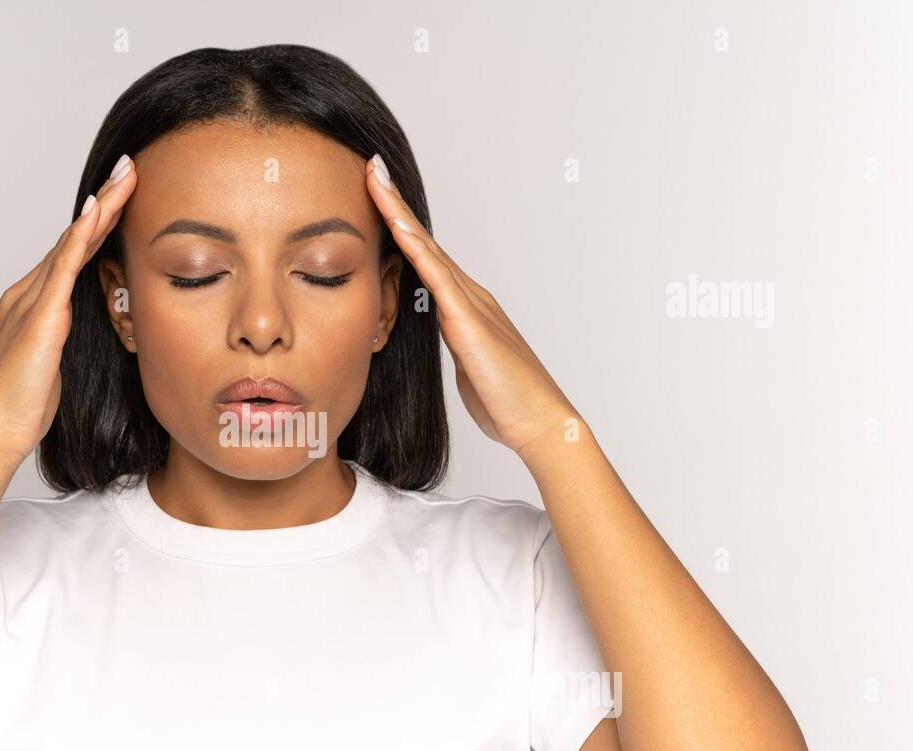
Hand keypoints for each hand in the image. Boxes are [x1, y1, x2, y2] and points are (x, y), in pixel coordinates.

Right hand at [0, 155, 137, 468]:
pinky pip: (63, 268)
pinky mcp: (39, 318)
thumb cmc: (19, 409)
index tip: (123, 196)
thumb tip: (85, 336)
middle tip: (130, 167)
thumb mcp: (54, 367)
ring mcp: (30, 302)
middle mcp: (27, 294)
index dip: (98, 224)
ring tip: (126, 176)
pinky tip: (98, 211)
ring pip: (71, 243)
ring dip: (100, 207)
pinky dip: (81, 236)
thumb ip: (67, 341)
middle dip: (104, 202)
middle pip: (73, 238)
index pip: (71, 255)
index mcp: (32, 306)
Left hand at [364, 155, 580, 460]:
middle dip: (395, 203)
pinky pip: (435, 276)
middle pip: (423, 241)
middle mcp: (469, 295)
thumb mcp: (469, 369)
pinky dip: (415, 247)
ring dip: (399, 212)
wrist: (541, 423)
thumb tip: (442, 342)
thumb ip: (455, 347)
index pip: (425, 257)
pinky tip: (395, 224)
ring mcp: (470, 304)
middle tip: (371, 166)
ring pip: (427, 248)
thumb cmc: (507, 403)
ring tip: (376, 177)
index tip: (376, 195)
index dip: (400, 226)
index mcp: (465, 307)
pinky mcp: (468, 322)